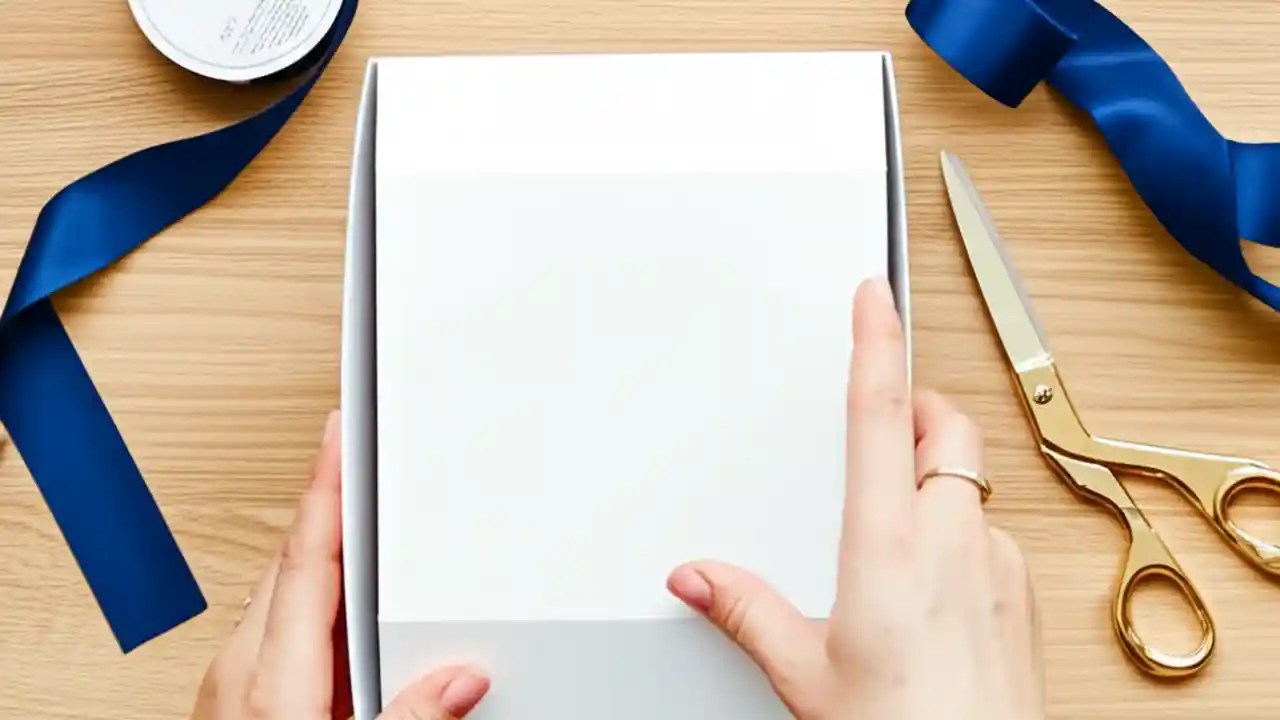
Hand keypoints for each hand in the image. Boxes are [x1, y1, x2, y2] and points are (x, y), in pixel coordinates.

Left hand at [192, 411, 490, 719]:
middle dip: (333, 502)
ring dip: (327, 548)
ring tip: (368, 511)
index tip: (339, 431)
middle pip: (294, 562)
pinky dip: (315, 596)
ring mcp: (235, 682)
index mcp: (269, 677)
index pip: (306, 557)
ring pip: (285, 591)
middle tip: (364, 447)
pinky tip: (345, 603)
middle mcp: (242, 669)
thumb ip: (409, 715)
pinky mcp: (241, 698)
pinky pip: (279, 624)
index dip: (327, 486)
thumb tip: (462, 678)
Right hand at [667, 278, 1044, 719]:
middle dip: (916, 407)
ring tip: (900, 525)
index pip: (879, 414)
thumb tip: (695, 578)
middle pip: (945, 427)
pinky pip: (996, 532)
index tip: (872, 297)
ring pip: (973, 480)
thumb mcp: (806, 673)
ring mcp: (999, 562)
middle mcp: (952, 539)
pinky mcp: (1024, 590)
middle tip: (884, 424)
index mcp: (887, 545)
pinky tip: (936, 583)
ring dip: (940, 477)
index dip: (874, 343)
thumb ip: (748, 612)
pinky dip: (965, 531)